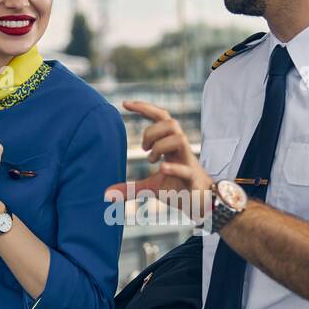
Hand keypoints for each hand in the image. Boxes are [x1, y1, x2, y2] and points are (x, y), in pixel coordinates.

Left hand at [105, 101, 212, 217]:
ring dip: (160, 145)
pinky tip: (161, 167)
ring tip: (151, 159)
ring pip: (179, 139)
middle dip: (152, 131)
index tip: (125, 104)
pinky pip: (186, 169)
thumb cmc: (178, 189)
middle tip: (143, 148)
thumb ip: (130, 188)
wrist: (202, 205)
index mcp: (172, 146)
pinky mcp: (192, 179)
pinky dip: (173, 167)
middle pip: (171, 124)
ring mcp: (188, 162)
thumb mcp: (151, 187)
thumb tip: (106, 194)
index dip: (145, 108)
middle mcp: (181, 150)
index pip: (161, 118)